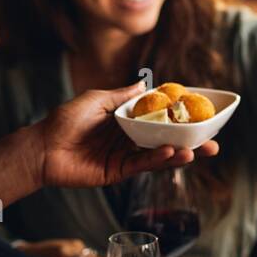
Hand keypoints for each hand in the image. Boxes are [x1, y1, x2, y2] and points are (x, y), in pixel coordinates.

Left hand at [33, 83, 219, 187]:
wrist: (43, 148)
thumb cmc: (65, 120)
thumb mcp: (97, 99)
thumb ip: (123, 96)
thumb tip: (146, 84)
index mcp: (126, 120)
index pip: (159, 119)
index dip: (179, 119)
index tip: (202, 116)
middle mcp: (129, 139)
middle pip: (165, 140)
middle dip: (189, 143)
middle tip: (213, 143)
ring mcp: (124, 157)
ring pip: (158, 156)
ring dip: (179, 153)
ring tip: (198, 151)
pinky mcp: (117, 172)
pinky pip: (141, 166)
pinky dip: (157, 160)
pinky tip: (171, 154)